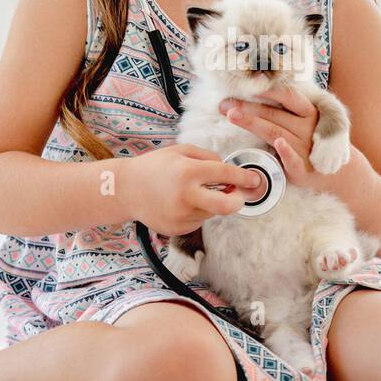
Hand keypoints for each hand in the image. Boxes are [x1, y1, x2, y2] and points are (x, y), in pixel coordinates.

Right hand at [124, 143, 264, 235]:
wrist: (125, 189)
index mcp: (188, 172)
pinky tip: (178, 203)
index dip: (245, 177)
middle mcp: (186, 196)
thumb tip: (230, 172)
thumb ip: (208, 157)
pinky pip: (197, 220)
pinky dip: (195, 212)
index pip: (226, 175)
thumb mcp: (180, 151)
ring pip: (211, 212)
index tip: (255, 179)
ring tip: (190, 192)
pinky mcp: (176, 229)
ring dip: (210, 202)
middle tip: (239, 195)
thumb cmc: (154, 166)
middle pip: (227, 207)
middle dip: (238, 201)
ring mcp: (181, 216)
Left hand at [218, 86, 323, 189]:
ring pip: (277, 133)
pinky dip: (286, 151)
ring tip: (233, 116)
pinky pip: (293, 160)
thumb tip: (253, 96)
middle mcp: (307, 127)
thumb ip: (286, 110)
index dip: (268, 90)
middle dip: (247, 108)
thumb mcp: (306, 122)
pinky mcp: (302, 169)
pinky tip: (279, 144)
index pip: (288, 97)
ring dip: (254, 123)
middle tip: (224, 104)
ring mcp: (305, 148)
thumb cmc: (312, 141)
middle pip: (274, 115)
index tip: (247, 86)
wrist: (335, 172)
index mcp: (308, 113)